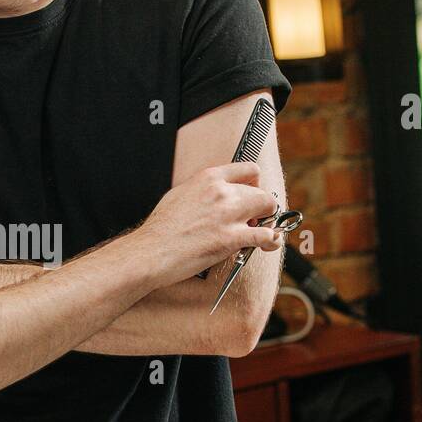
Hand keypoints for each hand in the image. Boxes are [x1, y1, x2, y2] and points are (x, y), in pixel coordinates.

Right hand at [136, 162, 282, 283]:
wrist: (151, 251)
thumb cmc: (161, 229)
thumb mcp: (180, 194)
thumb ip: (203, 190)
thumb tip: (216, 193)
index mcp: (208, 178)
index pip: (249, 170)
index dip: (255, 184)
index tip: (251, 195)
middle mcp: (221, 191)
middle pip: (261, 191)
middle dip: (260, 206)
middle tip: (252, 219)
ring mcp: (227, 214)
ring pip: (268, 207)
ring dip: (267, 220)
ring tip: (259, 231)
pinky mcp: (231, 238)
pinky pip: (265, 235)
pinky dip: (271, 240)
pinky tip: (268, 244)